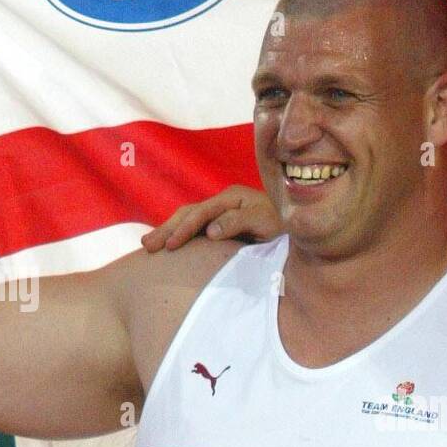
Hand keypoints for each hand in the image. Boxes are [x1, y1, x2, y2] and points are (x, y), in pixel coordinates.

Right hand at [141, 184, 282, 251]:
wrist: (301, 226)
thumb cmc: (285, 224)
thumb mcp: (265, 222)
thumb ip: (239, 222)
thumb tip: (210, 231)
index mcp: (231, 198)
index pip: (200, 214)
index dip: (184, 230)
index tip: (170, 247)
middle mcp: (223, 202)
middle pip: (187, 213)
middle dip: (166, 229)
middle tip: (146, 247)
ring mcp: (221, 213)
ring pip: (188, 220)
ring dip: (169, 232)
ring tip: (149, 246)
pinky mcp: (223, 224)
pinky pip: (196, 228)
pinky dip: (181, 236)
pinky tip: (169, 246)